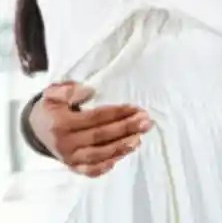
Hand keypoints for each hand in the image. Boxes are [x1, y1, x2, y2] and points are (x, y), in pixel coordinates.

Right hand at [30, 82, 150, 176]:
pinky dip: (104, 167)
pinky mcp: (71, 166)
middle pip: (100, 136)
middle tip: (146, 122)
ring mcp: (68, 157)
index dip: (117, 113)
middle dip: (126, 129)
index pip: (95, 118)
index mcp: (62, 123)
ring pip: (97, 155)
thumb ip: (68, 90)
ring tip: (139, 138)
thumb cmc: (52, 108)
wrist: (36, 128)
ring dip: (121, 147)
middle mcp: (65, 143)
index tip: (136, 109)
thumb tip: (89, 91)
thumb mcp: (53, 93)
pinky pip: (89, 171)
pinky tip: (121, 157)